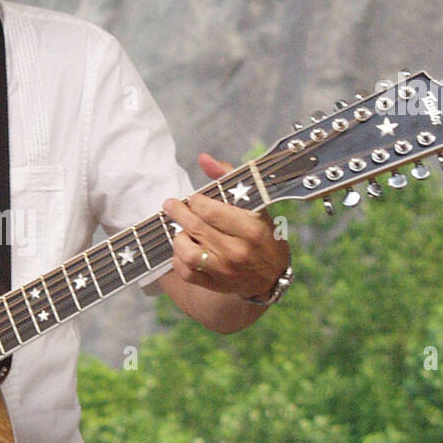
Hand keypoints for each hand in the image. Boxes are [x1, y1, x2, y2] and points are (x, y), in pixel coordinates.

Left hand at [164, 153, 289, 300]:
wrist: (271, 275)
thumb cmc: (262, 234)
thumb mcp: (255, 204)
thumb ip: (228, 178)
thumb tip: (203, 158)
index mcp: (252, 229)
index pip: (211, 211)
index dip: (195, 201)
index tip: (193, 198)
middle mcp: (238, 251)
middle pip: (196, 229)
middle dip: (178, 212)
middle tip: (170, 205)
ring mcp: (225, 270)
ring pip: (187, 252)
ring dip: (178, 238)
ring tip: (180, 230)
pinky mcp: (215, 284)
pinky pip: (186, 272)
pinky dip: (178, 259)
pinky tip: (182, 249)